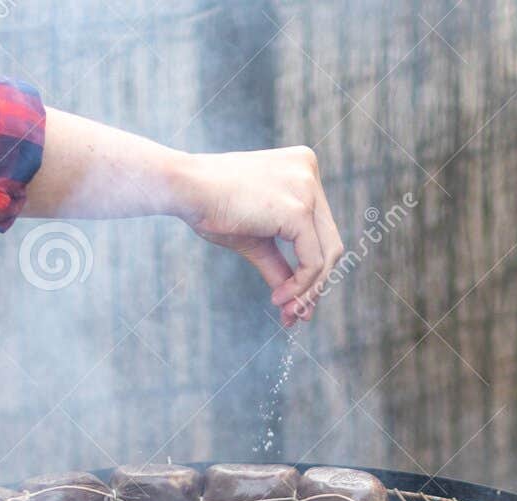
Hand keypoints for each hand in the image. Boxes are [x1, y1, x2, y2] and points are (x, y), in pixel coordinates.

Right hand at [172, 147, 344, 326]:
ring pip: (327, 255)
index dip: (312, 270)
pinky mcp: (299, 210)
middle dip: (315, 285)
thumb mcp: (255, 240)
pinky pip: (312, 261)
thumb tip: (296, 304)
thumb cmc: (211, 208)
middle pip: (330, 242)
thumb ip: (280, 266)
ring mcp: (307, 188)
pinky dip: (300, 286)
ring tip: (287, 313)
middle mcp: (310, 171)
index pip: (321, 229)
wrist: (185, 187)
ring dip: (308, 291)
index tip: (294, 301)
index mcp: (301, 168)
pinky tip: (279, 299)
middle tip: (296, 315)